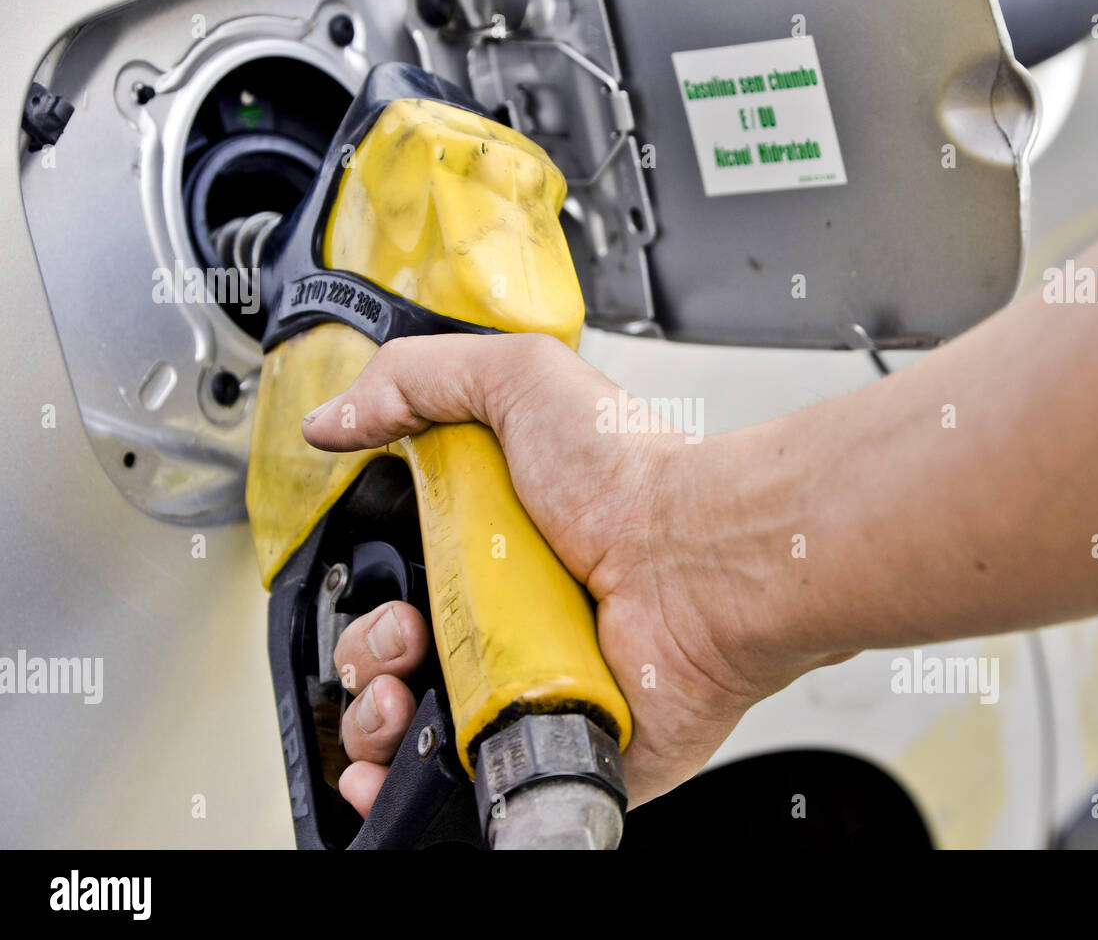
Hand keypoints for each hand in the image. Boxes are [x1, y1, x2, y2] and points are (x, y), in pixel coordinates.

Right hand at [302, 333, 775, 816]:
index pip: (394, 582)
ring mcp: (522, 687)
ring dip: (373, 721)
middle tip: (404, 633)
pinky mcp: (544, 743)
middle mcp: (503, 620)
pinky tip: (399, 760)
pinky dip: (406, 787)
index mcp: (489, 546)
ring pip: (410, 728)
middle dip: (363, 656)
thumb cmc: (630, 476)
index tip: (368, 582)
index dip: (363, 592)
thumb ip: (417, 379)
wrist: (697, 564)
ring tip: (403, 697)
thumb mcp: (520, 380)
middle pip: (389, 659)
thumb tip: (330, 419)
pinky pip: (461, 786)